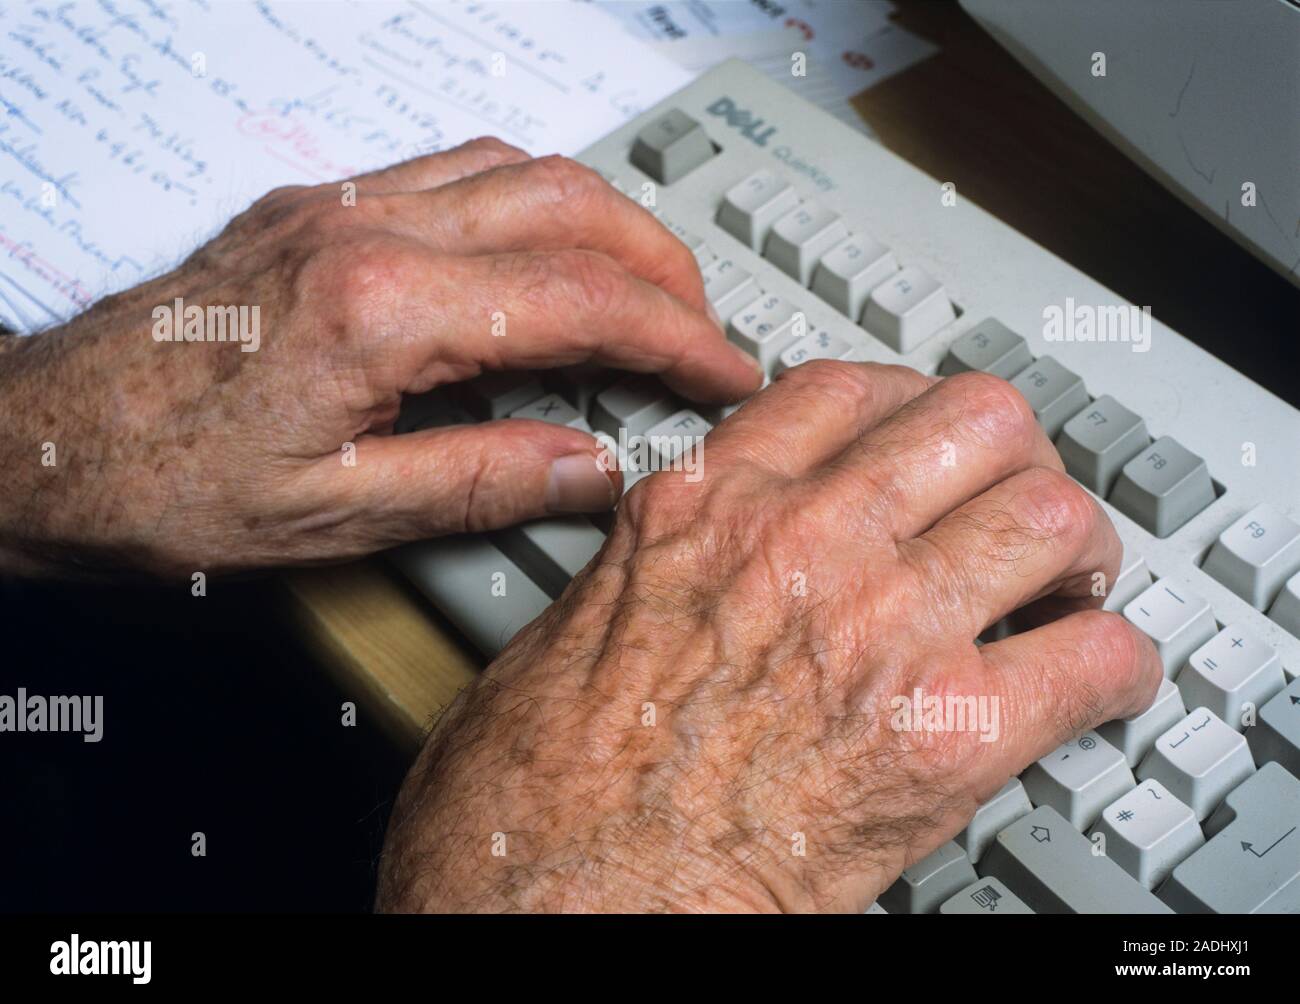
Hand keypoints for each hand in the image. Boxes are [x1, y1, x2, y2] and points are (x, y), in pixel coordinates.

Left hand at [0, 138, 759, 576]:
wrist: (40, 440)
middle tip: (704, 326)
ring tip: (644, 289)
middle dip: (664, 263)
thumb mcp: (333, 518)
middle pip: (571, 204)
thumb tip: (593, 466)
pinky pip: (459, 169)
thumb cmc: (160, 483)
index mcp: (377, 310)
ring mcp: (339, 204)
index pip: (581, 298)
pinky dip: (533, 201)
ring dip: (606, 220)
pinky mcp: (317, 205)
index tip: (724, 370)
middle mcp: (364, 230)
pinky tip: (543, 252)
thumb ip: (479, 482)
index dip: (675, 335)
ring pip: (521, 167)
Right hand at [376, 361, 1162, 912]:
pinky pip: (1093, 660)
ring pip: (1049, 517)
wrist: (562, 899)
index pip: (848, 388)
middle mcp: (799, 541)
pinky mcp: (942, 734)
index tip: (923, 438)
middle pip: (974, 422)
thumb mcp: (569, 621)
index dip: (909, 406)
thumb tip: (688, 559)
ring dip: (1075, 552)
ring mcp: (878, 625)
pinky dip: (1114, 667)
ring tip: (1064, 587)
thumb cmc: (542, 786)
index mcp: (703, 508)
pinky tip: (1091, 682)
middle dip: (1011, 461)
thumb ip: (655, 563)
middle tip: (1008, 507)